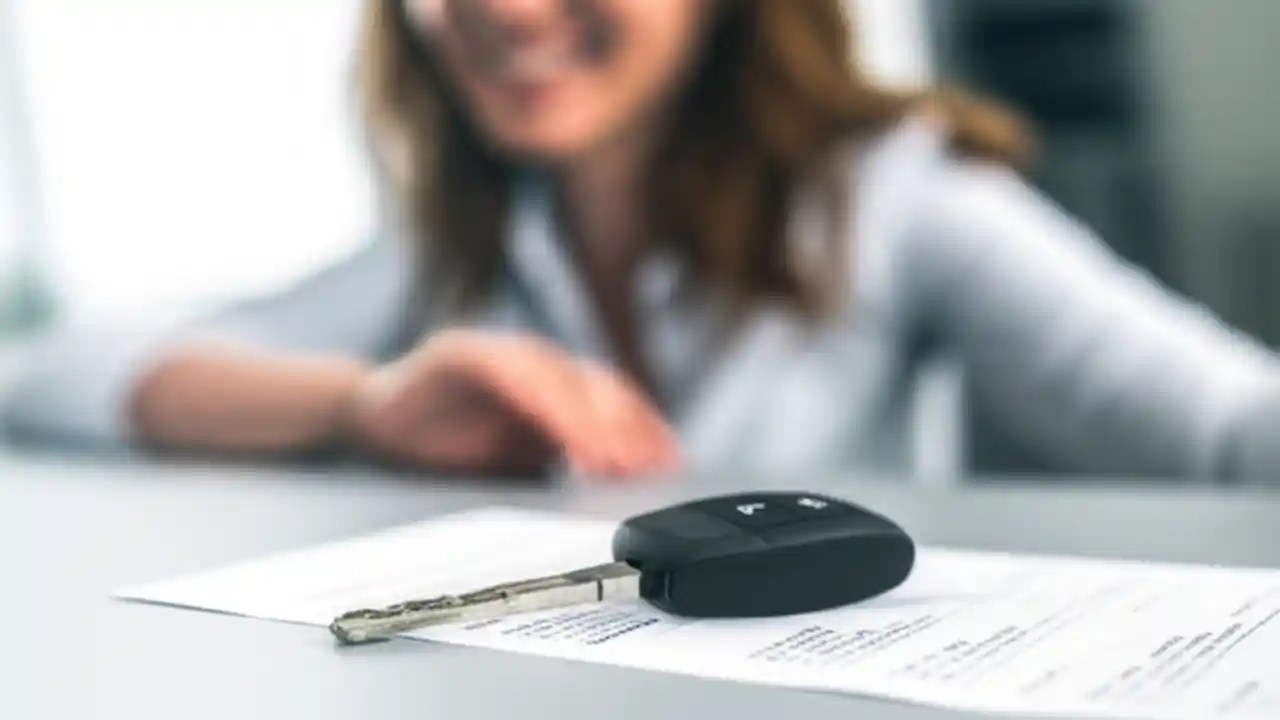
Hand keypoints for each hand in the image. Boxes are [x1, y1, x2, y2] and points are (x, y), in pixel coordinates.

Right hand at [344, 330, 680, 478]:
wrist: (371, 424)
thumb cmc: (444, 446)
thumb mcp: (517, 464)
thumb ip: (562, 462)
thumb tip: (621, 488)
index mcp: (555, 388)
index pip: (615, 402)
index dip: (646, 430)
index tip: (671, 465)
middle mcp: (536, 363)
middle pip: (598, 386)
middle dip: (629, 427)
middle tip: (648, 467)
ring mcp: (501, 352)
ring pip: (561, 378)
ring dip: (591, 418)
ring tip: (613, 458)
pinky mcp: (463, 351)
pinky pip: (512, 371)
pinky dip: (542, 400)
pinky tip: (560, 430)